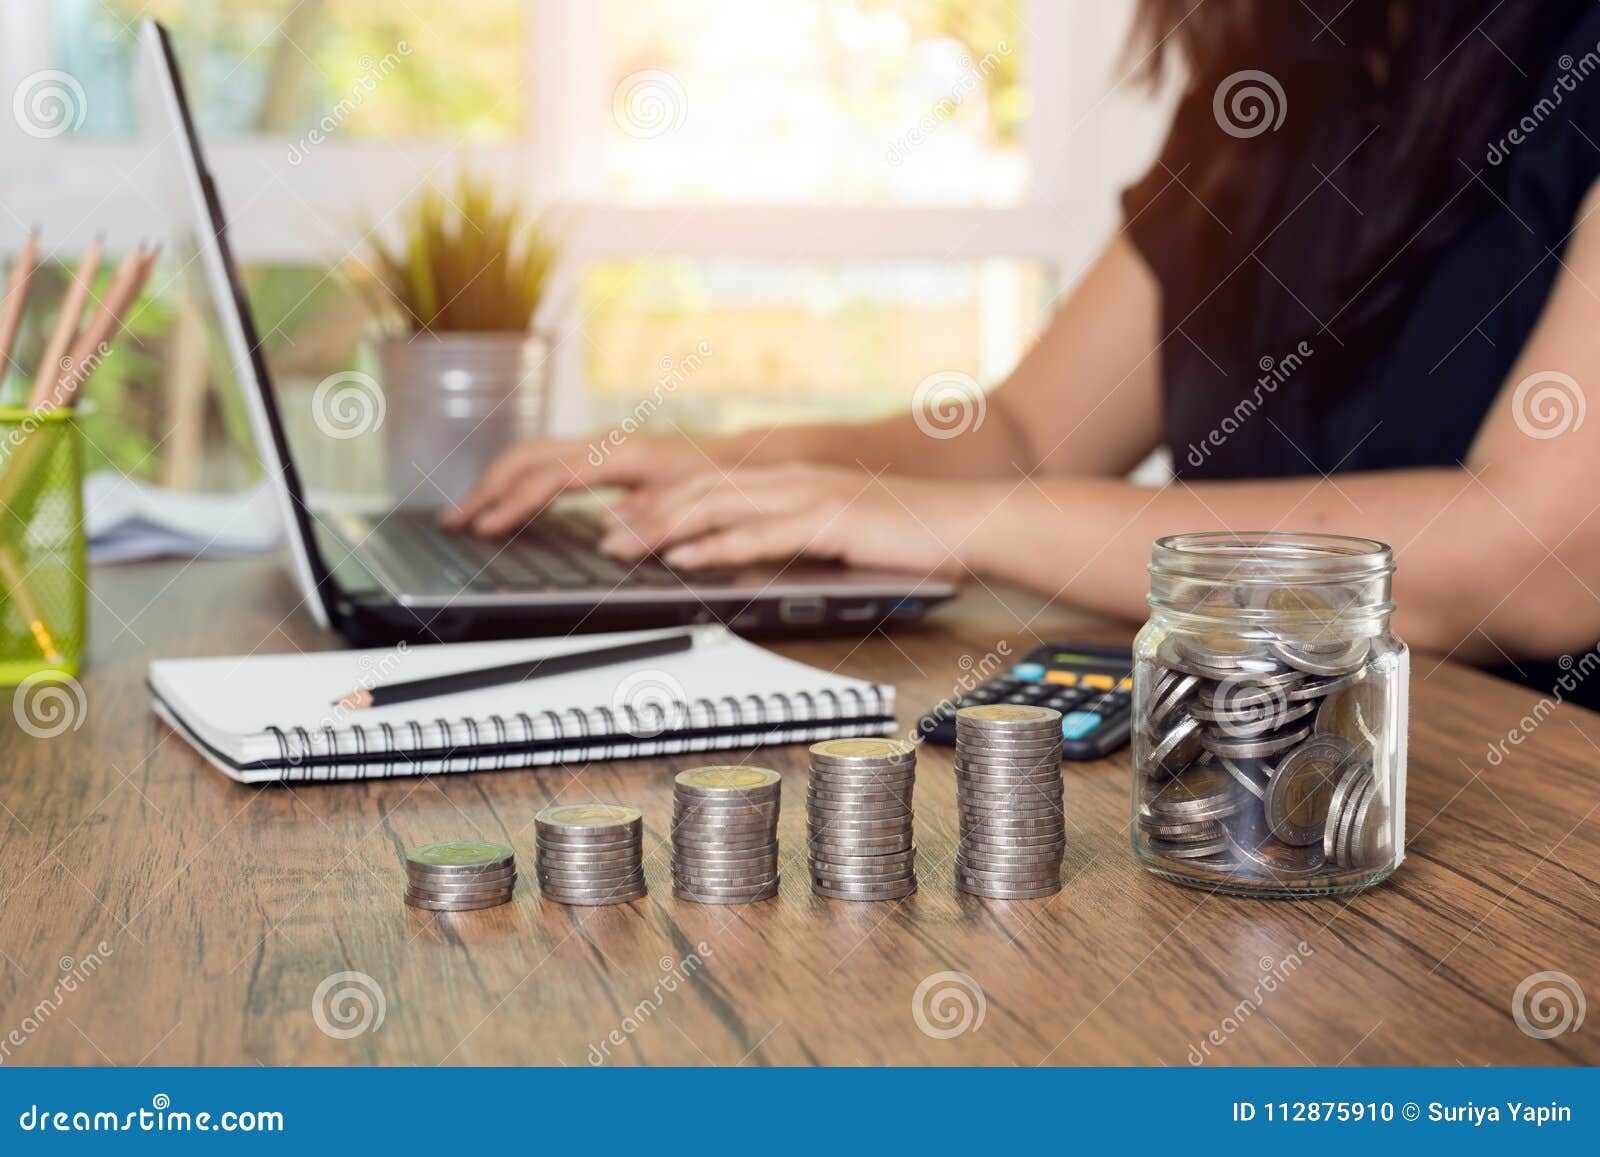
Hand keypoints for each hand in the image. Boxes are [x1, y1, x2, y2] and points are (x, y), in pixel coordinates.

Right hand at [443, 432, 736, 536]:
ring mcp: (601, 447)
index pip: (550, 478)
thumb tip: (607, 538)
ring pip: (531, 454)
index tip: (484, 528)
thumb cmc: (723, 483)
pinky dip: (516, 481)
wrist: (746, 461)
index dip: (513, 503)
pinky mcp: (602, 456)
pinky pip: (545, 462)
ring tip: (466, 514)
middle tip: (453, 522)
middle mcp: (606, 444)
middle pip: (527, 457)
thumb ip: (652, 520)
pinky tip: (506, 505)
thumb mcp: (692, 504)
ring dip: (494, 482)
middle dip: (486, 489)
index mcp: (622, 455)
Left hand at [598, 464, 992, 574]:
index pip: (705, 486)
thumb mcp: (830, 534)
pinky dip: (719, 546)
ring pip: (720, 507)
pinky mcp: (830, 521)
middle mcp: (790, 480)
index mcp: (787, 481)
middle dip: (644, 513)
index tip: (614, 520)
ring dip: (665, 527)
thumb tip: (739, 559)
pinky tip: (687, 559)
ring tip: (624, 545)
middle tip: (601, 537)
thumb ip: (786, 539)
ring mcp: (809, 497)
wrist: (966, 523)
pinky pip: (763, 535)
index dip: (655, 502)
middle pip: (699, 491)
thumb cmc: (903, 535)